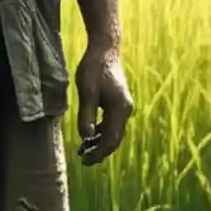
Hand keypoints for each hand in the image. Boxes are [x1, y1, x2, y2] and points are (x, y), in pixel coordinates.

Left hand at [74, 44, 134, 165]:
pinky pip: (113, 123)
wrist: (105, 49)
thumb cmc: (93, 68)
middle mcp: (126, 109)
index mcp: (119, 109)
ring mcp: (124, 106)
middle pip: (115, 139)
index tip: (85, 162)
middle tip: (84, 161)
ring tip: (84, 150)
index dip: (99, 153)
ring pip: (114, 132)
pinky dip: (102, 132)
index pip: (111, 139)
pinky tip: (90, 135)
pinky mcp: (120, 102)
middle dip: (100, 151)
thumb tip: (86, 137)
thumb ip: (87, 114)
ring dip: (100, 142)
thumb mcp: (86, 91)